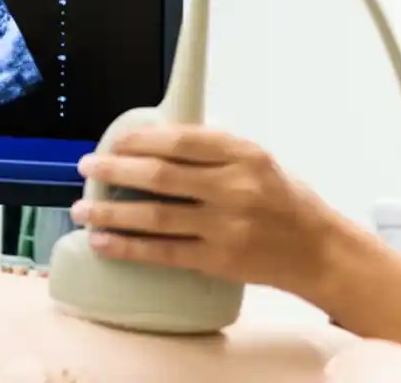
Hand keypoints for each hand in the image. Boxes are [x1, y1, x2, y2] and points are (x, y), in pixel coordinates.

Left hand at [69, 123, 346, 300]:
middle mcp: (234, 187)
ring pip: (154, 216)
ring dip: (111, 212)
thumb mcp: (261, 161)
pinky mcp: (217, 260)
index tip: (116, 140)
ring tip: (82, 209)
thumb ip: (217, 151)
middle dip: (116, 169)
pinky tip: (103, 241)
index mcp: (246, 155)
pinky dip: (127, 247)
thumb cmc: (287, 201)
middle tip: (87, 167)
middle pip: (160, 175)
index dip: (142, 139)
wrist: (318, 250)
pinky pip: (162, 252)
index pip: (183, 140)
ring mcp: (225, 226)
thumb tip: (162, 140)